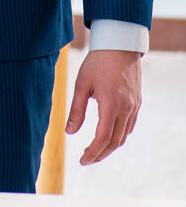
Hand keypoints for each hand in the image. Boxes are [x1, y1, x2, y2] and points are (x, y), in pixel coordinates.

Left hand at [66, 49, 141, 163]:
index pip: (103, 138)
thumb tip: (69, 132)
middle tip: (86, 159)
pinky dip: (119, 136)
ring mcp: (134, 106)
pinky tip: (108, 136)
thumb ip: (76, 110)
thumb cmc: (98, 62)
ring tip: (94, 150)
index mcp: (111, 105)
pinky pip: (129, 126)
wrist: (120, 45)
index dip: (92, 153)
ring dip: (109, 147)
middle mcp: (126, 109)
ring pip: (123, 136)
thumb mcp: (81, 84)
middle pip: (114, 142)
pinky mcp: (137, 102)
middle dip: (100, 154)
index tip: (82, 161)